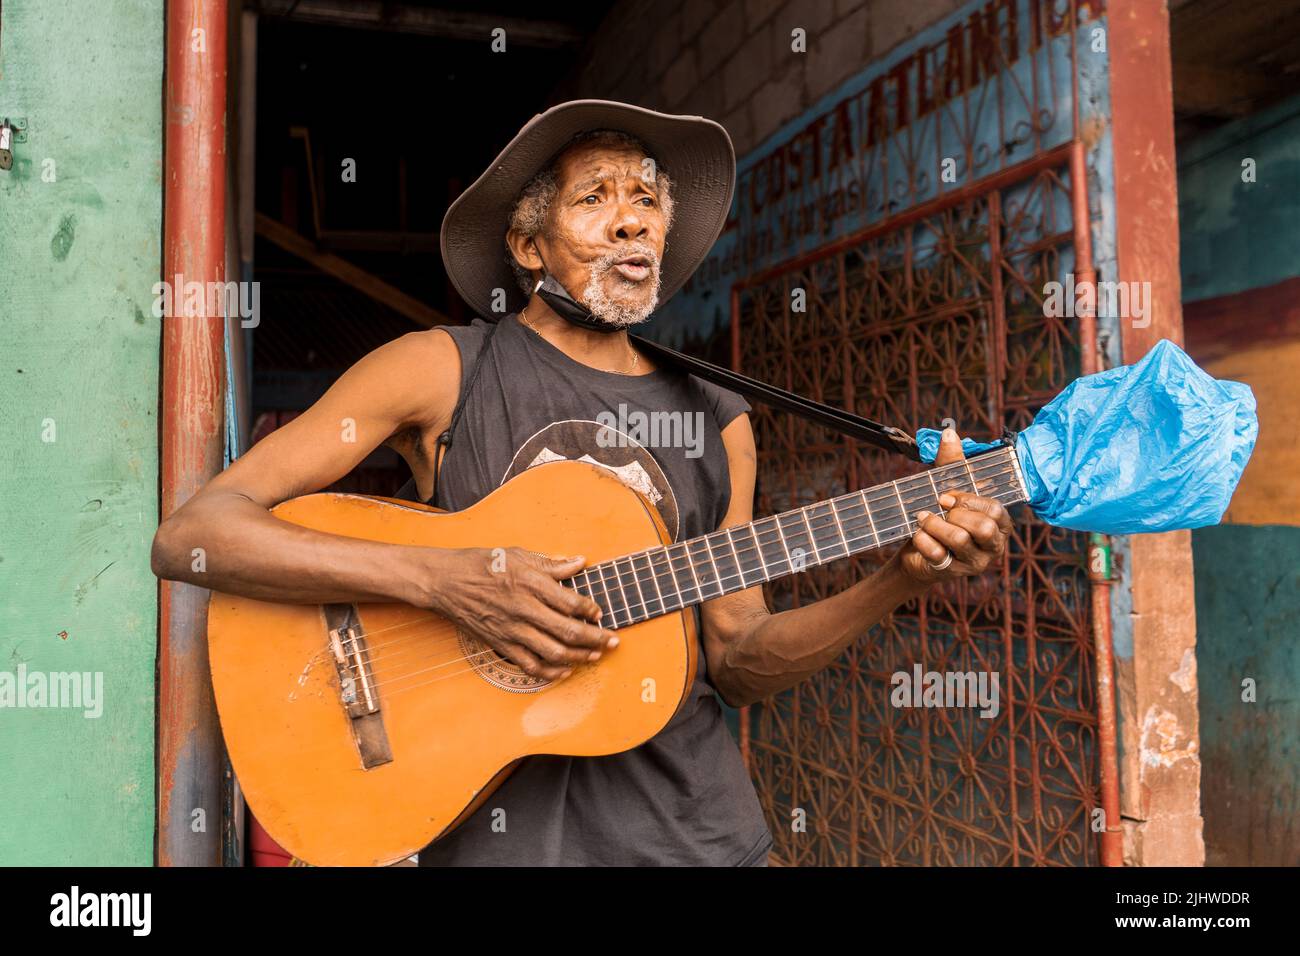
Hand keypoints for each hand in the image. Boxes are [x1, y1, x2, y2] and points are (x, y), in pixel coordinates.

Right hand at [422, 548, 618, 680]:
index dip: (591, 610)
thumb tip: (580, 562)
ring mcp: (512, 630)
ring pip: (554, 652)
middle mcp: (523, 609)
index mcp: (530, 582)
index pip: (571, 602)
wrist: (446, 582)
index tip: (600, 612)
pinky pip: (531, 665)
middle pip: (569, 631)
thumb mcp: (518, 554)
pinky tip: (565, 669)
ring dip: (580, 657)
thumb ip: (552, 564)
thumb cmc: (482, 564)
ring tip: (596, 655)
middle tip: (614, 640)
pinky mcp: (502, 644)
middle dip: (596, 639)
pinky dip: (551, 672)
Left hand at [897, 428, 1012, 585]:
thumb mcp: (946, 489)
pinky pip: (939, 555)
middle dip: (955, 514)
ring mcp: (975, 562)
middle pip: (984, 528)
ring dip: (935, 525)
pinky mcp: (954, 573)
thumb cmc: (940, 517)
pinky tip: (917, 536)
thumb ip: (951, 464)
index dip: (968, 500)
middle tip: (936, 507)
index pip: (995, 509)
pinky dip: (923, 541)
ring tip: (922, 519)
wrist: (917, 552)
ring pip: (960, 540)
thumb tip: (949, 433)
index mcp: (999, 522)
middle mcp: (993, 545)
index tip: (945, 495)